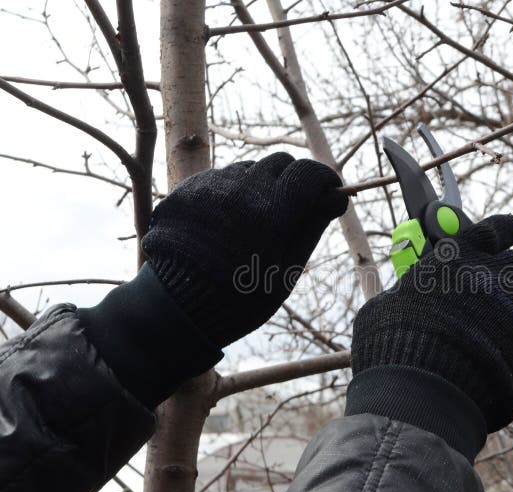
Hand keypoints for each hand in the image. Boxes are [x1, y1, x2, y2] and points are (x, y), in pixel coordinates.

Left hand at [142, 153, 347, 346]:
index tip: (329, 191)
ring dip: (262, 183)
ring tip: (257, 218)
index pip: (308, 173)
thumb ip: (311, 228)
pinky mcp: (187, 189)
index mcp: (270, 213)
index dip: (324, 179)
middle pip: (280, 162)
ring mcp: (210, 186)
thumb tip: (336, 198)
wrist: (176, 308)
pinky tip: (229, 220)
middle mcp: (240, 189)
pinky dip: (233, 190)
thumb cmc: (240, 299)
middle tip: (295, 205)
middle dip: (294, 178)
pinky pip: (220, 177)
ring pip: (249, 167)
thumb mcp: (285, 271)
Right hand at [351, 214, 512, 431]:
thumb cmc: (393, 346)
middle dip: (510, 276)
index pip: (495, 228)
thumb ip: (404, 296)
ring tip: (510, 329)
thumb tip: (398, 302)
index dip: (509, 228)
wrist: (424, 390)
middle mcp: (492, 274)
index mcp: (457, 257)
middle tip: (497, 294)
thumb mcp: (386, 308)